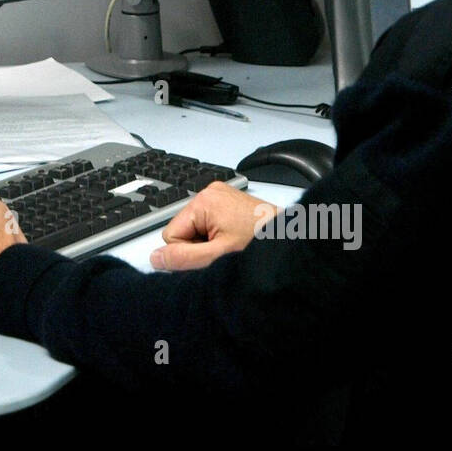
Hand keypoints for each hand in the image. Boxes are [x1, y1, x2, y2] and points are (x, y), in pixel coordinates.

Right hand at [149, 182, 276, 270]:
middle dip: (200, 247)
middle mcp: (210, 192)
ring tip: (234, 246)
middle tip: (225, 252)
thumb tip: (155, 258)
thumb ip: (183, 258)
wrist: (296, 239)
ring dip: (210, 243)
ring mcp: (221, 195)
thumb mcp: (218, 257)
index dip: (188, 253)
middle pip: (183, 231)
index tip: (211, 255)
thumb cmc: (264, 243)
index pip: (171, 235)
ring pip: (196, 230)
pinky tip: (236, 240)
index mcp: (204, 200)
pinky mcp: (230, 202)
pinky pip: (210, 224)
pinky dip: (220, 236)